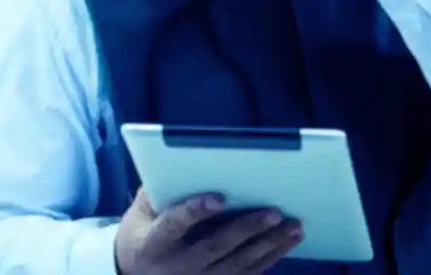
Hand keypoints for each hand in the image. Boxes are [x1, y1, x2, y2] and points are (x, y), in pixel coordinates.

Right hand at [114, 189, 302, 273]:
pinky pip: (248, 274)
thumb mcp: (137, 213)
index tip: (219, 197)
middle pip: (216, 246)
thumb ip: (157, 192)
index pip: (175, 224)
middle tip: (273, 212)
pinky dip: (270, 258)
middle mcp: (178, 265)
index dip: (196, 211)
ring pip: (239, 264)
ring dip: (269, 245)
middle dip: (247, 229)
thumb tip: (184, 166)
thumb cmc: (140, 234)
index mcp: (153, 242)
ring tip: (292, 226)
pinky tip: (285, 242)